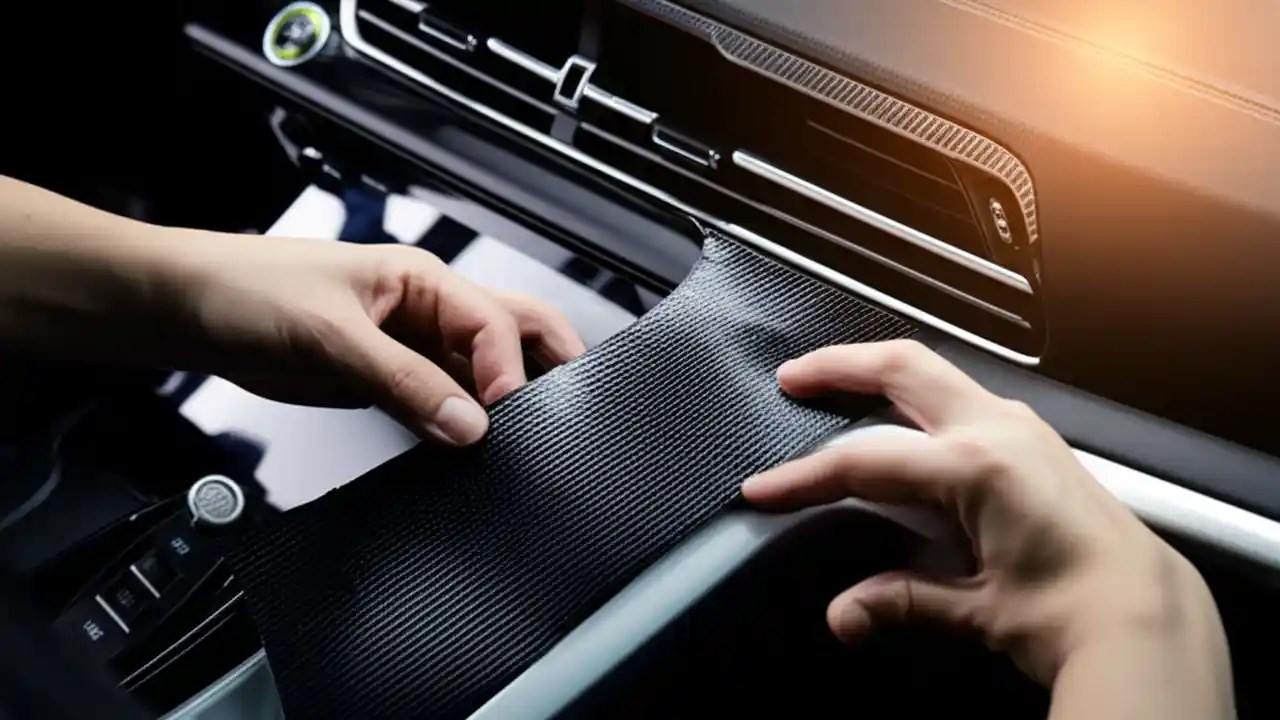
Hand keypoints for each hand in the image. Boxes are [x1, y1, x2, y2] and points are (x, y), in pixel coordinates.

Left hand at [168, 231, 584, 444]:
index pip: (496, 323)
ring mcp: (413, 349)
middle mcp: (429, 312)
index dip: (509, 370)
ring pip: (482, 376)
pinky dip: (460, 429)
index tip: (502, 416)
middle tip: (568, 413)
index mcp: (424, 279)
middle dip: (550, 366)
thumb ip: (402, 380)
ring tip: (520, 443)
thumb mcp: (330, 334)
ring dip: (502, 406)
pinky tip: (467, 453)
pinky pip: (442, 405)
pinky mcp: (390, 383)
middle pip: (515, 334)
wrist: (192, 311)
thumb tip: (467, 425)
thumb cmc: (249, 290)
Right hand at [742, 341, 1232, 718]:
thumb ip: (901, 599)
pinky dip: (916, 396)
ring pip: (933, 372)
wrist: (1145, 613)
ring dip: (879, 372)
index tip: (764, 490)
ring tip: (836, 385)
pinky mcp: (1031, 439)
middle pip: (901, 368)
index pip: (864, 460)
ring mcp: (1019, 427)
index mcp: (976, 465)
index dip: (804, 477)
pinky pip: (959, 396)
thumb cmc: (1075, 610)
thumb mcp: (977, 608)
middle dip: (839, 366)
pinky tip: (900, 418)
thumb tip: (845, 614)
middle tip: (792, 378)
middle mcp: (998, 430)